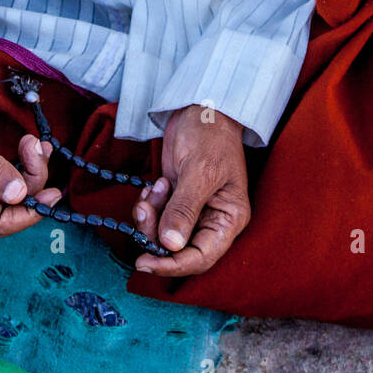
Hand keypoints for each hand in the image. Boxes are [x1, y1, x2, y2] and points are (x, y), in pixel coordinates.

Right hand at [0, 77, 61, 234]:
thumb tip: (18, 195)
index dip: (28, 215)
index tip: (52, 195)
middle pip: (8, 206)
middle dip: (31, 182)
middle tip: (38, 148)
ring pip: (9, 189)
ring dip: (29, 168)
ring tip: (35, 142)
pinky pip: (4, 173)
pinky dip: (21, 161)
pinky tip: (31, 145)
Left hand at [131, 104, 249, 275]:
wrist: (198, 107)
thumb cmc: (209, 135)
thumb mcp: (199, 171)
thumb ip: (185, 209)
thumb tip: (170, 245)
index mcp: (229, 219)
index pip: (201, 257)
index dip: (173, 265)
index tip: (145, 262)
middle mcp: (212, 220)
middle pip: (179, 249)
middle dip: (155, 235)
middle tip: (143, 210)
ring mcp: (193, 210)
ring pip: (164, 234)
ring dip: (150, 217)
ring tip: (153, 189)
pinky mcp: (176, 198)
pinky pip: (157, 216)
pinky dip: (149, 205)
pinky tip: (153, 185)